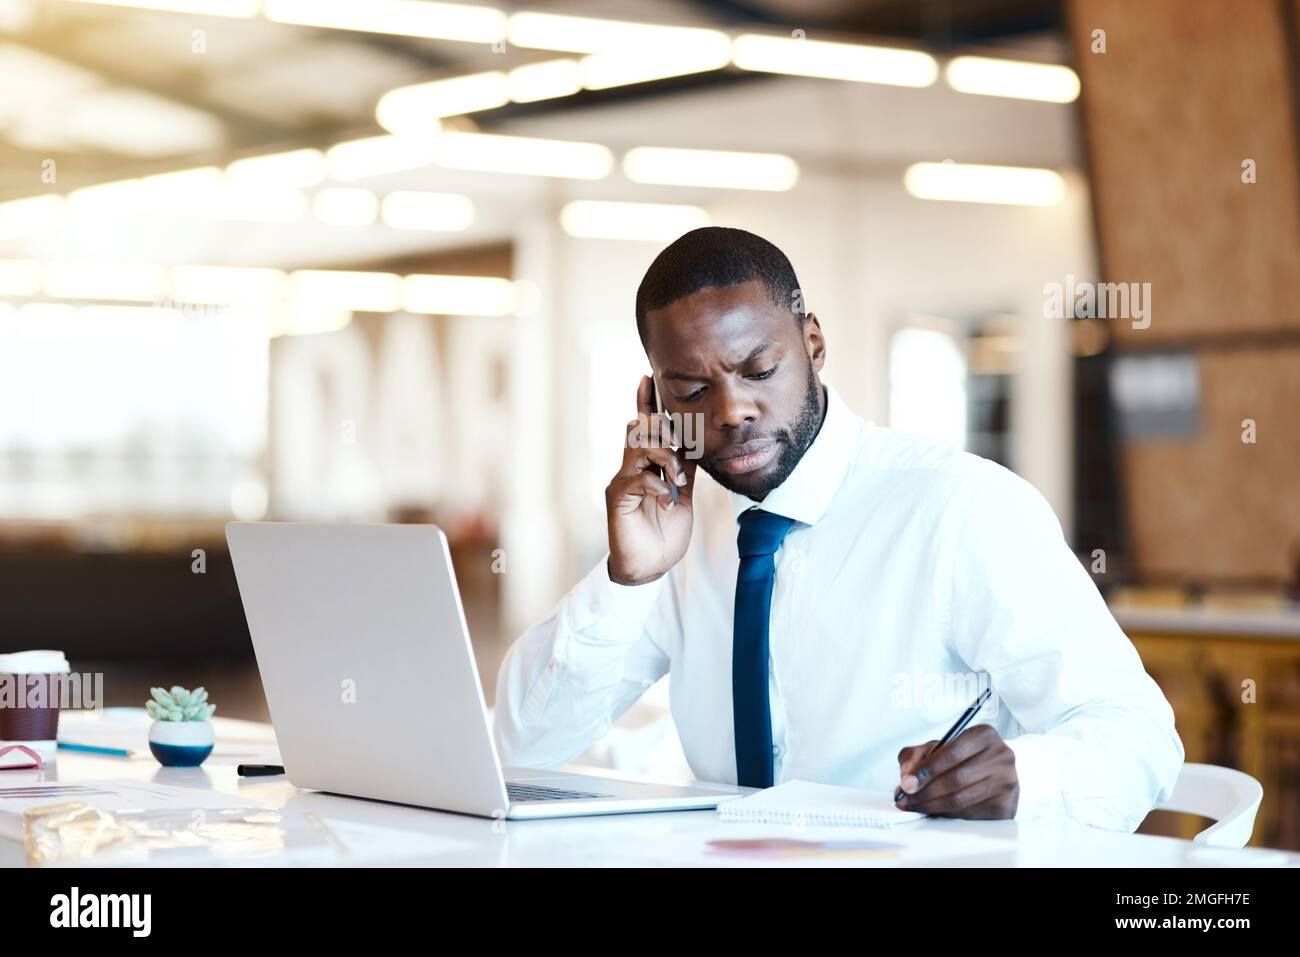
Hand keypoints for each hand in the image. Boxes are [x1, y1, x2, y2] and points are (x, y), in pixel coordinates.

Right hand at [605, 375, 697, 584]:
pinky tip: (668, 502)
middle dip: (661, 429)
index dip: (646, 401)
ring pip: (637, 447)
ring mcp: (623, 481)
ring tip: (679, 481)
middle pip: (638, 428)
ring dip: (664, 457)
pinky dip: (658, 486)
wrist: (650, 567)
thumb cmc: (664, 533)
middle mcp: (631, 467)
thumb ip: (685, 469)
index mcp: (648, 464)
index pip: (645, 426)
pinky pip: (637, 477)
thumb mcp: (684, 495)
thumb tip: (694, 444)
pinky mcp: (618, 498)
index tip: (648, 377)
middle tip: (679, 446)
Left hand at [894, 724, 1018, 818]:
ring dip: (931, 806)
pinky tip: (934, 811)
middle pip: (955, 779)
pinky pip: (969, 814)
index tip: (907, 783)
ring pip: (961, 800)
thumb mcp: (937, 747)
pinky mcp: (1007, 805)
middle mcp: (1001, 756)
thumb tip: (907, 778)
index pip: (952, 753)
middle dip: (924, 792)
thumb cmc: (962, 758)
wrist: (994, 771)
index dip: (926, 770)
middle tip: (905, 799)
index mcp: (983, 735)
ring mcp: (1007, 781)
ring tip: (914, 806)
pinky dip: (947, 815)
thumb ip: (916, 756)